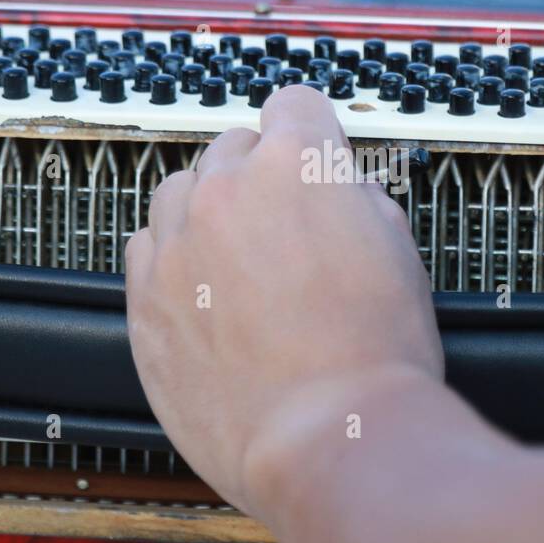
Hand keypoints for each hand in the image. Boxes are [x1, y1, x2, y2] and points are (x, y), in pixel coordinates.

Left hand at [124, 84, 444, 513]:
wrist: (330, 438)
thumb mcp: (400, 254)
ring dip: (208, 213)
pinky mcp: (143, 301)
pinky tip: (205, 298)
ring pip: (179, 193)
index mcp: (296, 165)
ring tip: (240, 264)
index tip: (312, 157)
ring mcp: (177, 246)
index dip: (310, 132)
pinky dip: (172, 262)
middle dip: (259, 177)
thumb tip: (344, 196)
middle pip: (231, 147)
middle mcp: (227, 192)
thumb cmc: (375, 357)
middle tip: (286, 230)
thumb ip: (360, 203)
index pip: (292, 104)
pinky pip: (144, 250)